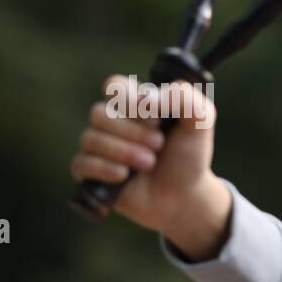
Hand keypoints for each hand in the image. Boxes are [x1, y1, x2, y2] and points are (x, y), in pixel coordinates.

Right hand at [70, 75, 230, 258]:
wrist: (185, 195)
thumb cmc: (188, 156)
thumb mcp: (200, 121)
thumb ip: (184, 97)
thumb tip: (149, 97)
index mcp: (133, 104)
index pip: (113, 86)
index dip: (131, 100)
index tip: (157, 118)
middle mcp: (112, 122)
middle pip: (99, 113)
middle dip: (133, 131)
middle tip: (159, 145)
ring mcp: (99, 147)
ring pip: (90, 138)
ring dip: (123, 151)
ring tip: (149, 163)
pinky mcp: (91, 173)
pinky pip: (81, 163)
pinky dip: (103, 168)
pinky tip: (124, 175)